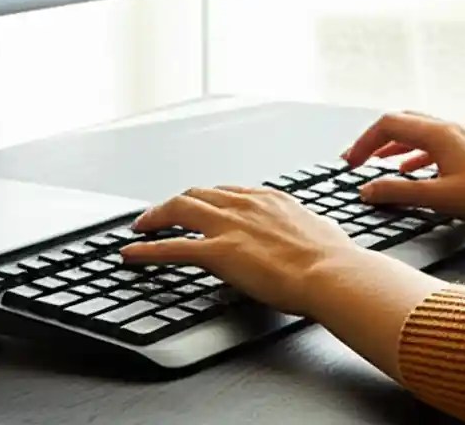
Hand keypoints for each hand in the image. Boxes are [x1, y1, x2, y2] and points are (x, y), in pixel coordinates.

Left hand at [121, 186, 358, 316]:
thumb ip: (307, 228)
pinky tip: (130, 254)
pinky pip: (170, 247)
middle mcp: (245, 205)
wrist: (330, 273)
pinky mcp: (216, 252)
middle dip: (175, 202)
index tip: (200, 204)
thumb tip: (315, 233)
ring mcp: (228, 226)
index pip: (228, 191)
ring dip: (155, 216)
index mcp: (270, 199)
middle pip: (197, 193)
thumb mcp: (321, 230)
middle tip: (161, 213)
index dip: (208, 198)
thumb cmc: (333, 258)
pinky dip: (145, 249)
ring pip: (179, 209)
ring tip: (140, 227)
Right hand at [344, 112, 464, 224]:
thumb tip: (368, 189)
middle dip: (377, 139)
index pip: (388, 124)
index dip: (364, 142)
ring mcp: (464, 135)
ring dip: (396, 146)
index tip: (351, 163)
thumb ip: (399, 192)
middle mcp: (450, 127)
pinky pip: (437, 143)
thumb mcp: (440, 198)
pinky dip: (418, 154)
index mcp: (439, 134)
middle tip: (359, 159)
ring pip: (420, 132)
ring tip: (381, 165)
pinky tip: (416, 172)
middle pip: (402, 121)